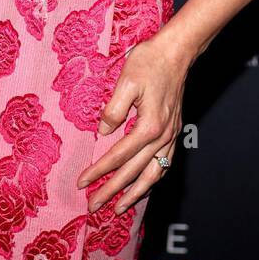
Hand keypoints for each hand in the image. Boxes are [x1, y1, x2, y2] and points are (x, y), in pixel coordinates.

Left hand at [76, 30, 193, 214]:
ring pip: (154, 175)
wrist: (177, 51)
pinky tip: (144, 185)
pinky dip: (153, 179)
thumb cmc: (149, 61)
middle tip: (93, 207)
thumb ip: (114, 109)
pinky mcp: (174, 131)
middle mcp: (162, 136)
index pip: (118, 156)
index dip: (99, 171)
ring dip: (135, 194)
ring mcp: (171, 135)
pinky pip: (165, 164)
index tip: (82, 183)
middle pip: (134, 172)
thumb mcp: (126, 80)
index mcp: (149, 126)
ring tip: (119, 208)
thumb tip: (104, 132)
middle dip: (112, 192)